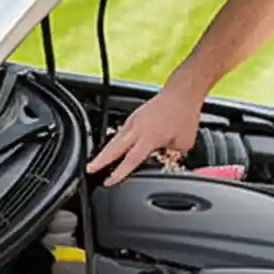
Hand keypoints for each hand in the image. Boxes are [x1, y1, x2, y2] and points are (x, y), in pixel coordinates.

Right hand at [85, 89, 200, 185]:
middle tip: (89, 169)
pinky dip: (116, 140)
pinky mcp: (136, 115)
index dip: (119, 173)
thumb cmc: (184, 115)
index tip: (108, 181)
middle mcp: (138, 128)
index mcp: (149, 138)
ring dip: (107, 150)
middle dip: (100, 160)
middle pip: (114, 147)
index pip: (130, 160)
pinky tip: (116, 146)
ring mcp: (135, 120)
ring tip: (98, 161)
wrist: (182, 92)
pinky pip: (122, 130)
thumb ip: (173, 155)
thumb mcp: (184, 143)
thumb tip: (168, 159)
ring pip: (116, 138)